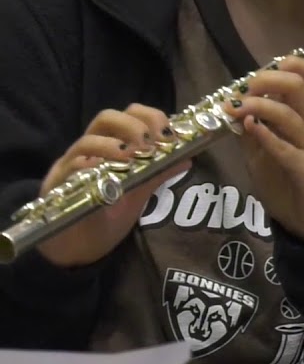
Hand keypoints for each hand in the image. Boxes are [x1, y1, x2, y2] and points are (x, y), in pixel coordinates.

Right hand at [36, 105, 189, 267]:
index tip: (169, 134)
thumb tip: (188, 157)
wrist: (78, 248)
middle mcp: (89, 149)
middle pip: (105, 118)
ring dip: (111, 145)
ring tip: (131, 157)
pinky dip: (87, 166)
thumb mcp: (137, 191)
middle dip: (132, 126)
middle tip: (150, 144)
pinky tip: (103, 174)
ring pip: (85, 142)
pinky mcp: (55, 187)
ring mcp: (69, 166)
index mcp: (110, 144)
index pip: (128, 115)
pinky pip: (68, 170)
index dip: (149, 117)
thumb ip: (159, 172)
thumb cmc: (106, 213)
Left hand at [224, 56, 303, 243]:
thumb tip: (231, 109)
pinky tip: (251, 128)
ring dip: (260, 106)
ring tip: (237, 109)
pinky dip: (268, 136)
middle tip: (244, 89)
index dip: (283, 66)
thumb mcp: (261, 155)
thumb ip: (249, 133)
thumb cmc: (288, 184)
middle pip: (297, 86)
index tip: (253, 77)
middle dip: (267, 79)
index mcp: (300, 118)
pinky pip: (288, 149)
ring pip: (290, 115)